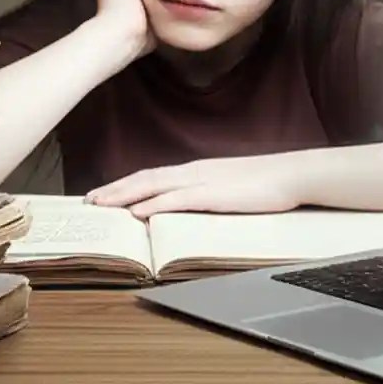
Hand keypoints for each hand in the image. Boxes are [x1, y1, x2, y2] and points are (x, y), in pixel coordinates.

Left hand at [84, 155, 301, 218]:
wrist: (292, 174)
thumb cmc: (266, 184)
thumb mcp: (230, 187)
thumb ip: (209, 193)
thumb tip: (192, 206)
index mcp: (197, 170)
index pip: (153, 175)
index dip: (127, 183)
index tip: (106, 191)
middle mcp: (193, 172)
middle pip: (144, 178)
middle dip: (115, 189)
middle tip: (90, 200)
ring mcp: (201, 182)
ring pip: (153, 186)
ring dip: (124, 195)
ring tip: (101, 204)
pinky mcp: (212, 195)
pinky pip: (176, 200)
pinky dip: (153, 205)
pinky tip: (136, 212)